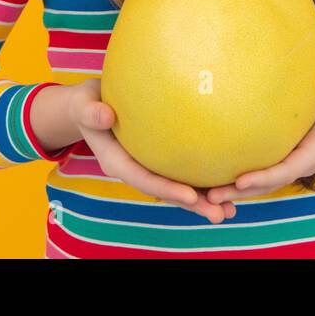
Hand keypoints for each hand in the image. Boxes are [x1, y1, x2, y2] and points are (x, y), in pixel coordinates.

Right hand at [69, 79, 237, 223]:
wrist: (92, 103)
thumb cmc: (88, 101)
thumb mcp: (83, 103)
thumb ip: (91, 111)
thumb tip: (105, 116)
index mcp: (117, 162)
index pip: (145, 179)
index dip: (167, 189)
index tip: (191, 195)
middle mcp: (136, 169)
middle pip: (166, 191)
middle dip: (193, 204)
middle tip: (220, 213)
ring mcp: (148, 165)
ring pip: (177, 186)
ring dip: (203, 199)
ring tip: (230, 209)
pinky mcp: (159, 157)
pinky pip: (182, 170)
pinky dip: (202, 179)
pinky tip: (226, 183)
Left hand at [204, 63, 314, 204]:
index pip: (290, 168)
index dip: (266, 177)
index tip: (240, 181)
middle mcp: (304, 160)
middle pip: (271, 183)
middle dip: (242, 192)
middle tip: (210, 197)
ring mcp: (293, 160)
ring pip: (262, 181)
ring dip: (235, 191)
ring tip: (204, 195)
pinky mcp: (283, 155)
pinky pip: (260, 169)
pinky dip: (239, 178)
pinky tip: (212, 176)